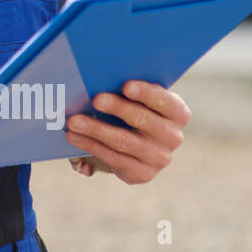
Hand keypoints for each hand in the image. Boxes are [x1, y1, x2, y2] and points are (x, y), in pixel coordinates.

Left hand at [64, 81, 189, 183]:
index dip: (147, 93)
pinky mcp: (142, 173)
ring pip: (123, 141)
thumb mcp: (141, 100)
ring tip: (73, 121)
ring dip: (95, 129)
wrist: (139, 146)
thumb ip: (131, 91)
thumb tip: (101, 78)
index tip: (125, 86)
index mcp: (178, 113)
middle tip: (95, 99)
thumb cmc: (136, 111)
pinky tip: (74, 136)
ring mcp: (159, 158)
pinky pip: (112, 157)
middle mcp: (173, 137)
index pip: (166, 102)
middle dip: (117, 108)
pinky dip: (90, 145)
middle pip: (143, 120)